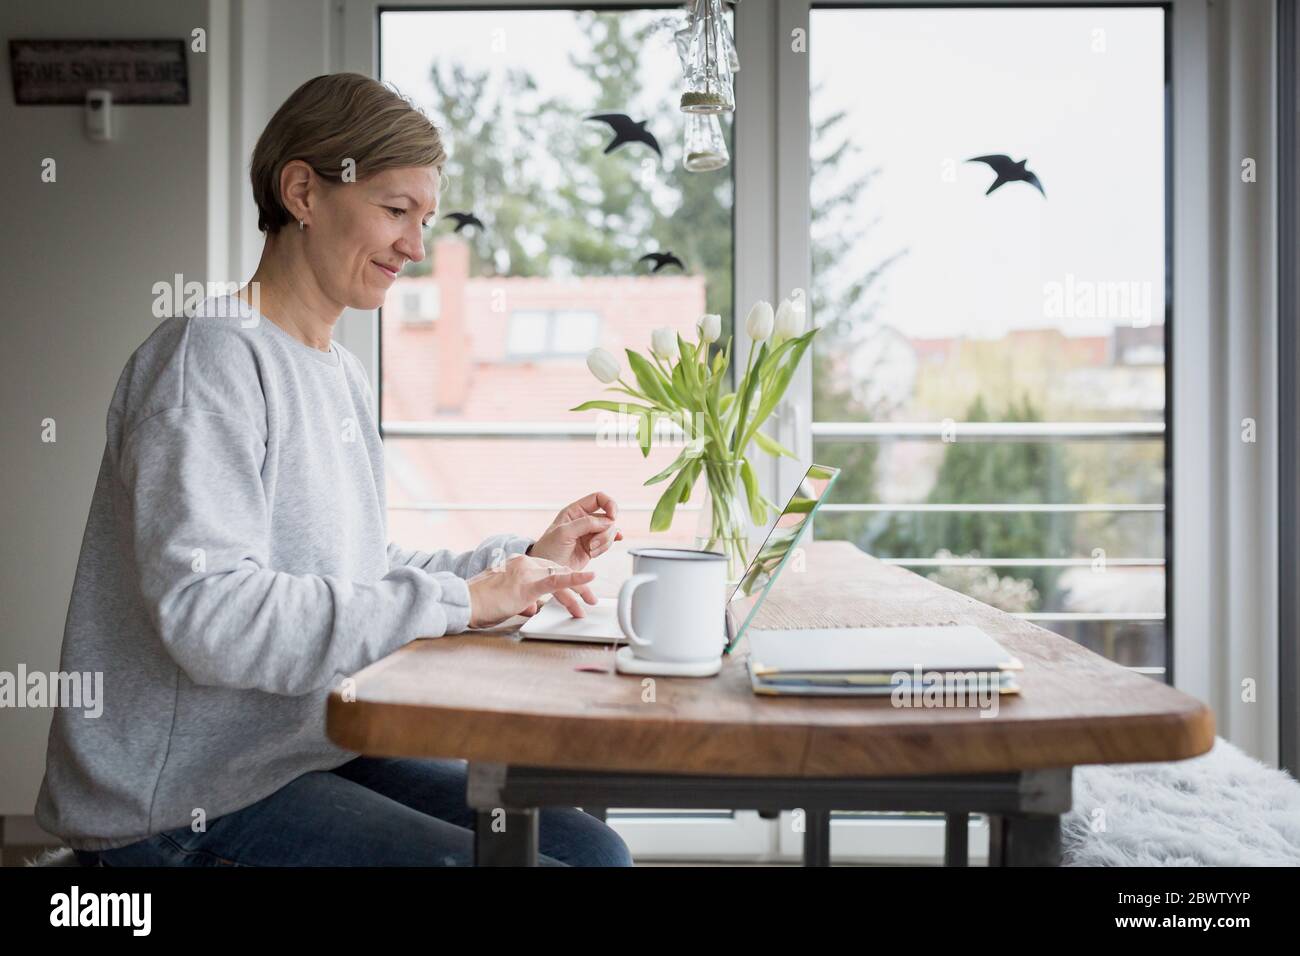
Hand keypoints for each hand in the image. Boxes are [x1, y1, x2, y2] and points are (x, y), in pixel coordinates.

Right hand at [465, 553, 597, 628]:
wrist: (464, 602)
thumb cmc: (479, 604)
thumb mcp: (505, 601)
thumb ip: (521, 601)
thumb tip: (532, 608)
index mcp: (518, 564)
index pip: (548, 568)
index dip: (566, 578)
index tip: (576, 587)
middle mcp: (524, 563)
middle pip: (558, 570)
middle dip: (577, 585)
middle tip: (590, 599)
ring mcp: (526, 572)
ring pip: (561, 577)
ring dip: (579, 589)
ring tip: (591, 601)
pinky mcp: (527, 585)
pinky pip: (557, 581)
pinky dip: (575, 579)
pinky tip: (589, 578)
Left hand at [527, 491, 623, 569]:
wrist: (547, 571)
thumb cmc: (548, 550)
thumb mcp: (564, 533)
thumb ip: (585, 523)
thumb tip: (608, 521)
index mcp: (574, 511)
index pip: (598, 498)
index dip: (609, 504)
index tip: (613, 517)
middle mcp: (583, 520)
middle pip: (607, 517)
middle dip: (605, 531)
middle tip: (593, 544)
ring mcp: (589, 533)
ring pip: (609, 531)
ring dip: (604, 542)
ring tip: (591, 551)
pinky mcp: (593, 546)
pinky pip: (608, 542)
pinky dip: (609, 544)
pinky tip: (611, 543)